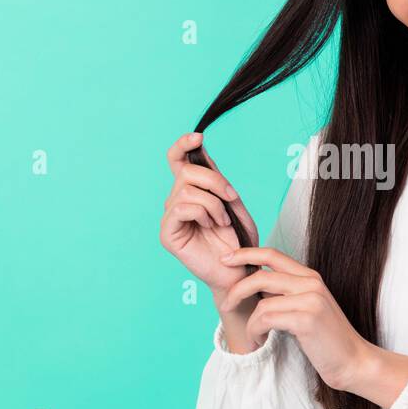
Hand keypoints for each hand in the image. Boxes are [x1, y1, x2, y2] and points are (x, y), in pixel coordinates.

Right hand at [159, 131, 258, 295]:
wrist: (240, 271)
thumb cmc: (238, 241)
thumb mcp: (233, 203)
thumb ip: (217, 179)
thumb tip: (201, 151)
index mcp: (192, 191)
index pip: (177, 160)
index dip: (183, 145)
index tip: (198, 137)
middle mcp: (177, 201)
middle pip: (185, 171)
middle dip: (214, 180)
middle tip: (231, 197)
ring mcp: (171, 217)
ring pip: (186, 190)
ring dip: (213, 203)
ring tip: (222, 221)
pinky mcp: (167, 233)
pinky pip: (181, 208)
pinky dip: (203, 213)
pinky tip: (212, 226)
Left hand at [217, 246, 379, 393]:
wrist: (353, 361)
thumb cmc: (326, 339)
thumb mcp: (307, 307)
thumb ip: (286, 293)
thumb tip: (254, 284)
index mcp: (310, 276)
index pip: (272, 254)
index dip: (245, 253)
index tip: (225, 259)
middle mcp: (311, 283)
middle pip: (260, 275)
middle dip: (236, 290)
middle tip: (225, 305)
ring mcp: (310, 300)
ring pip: (261, 302)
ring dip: (249, 322)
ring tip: (252, 336)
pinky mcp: (306, 319)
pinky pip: (266, 319)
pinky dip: (256, 331)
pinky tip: (260, 341)